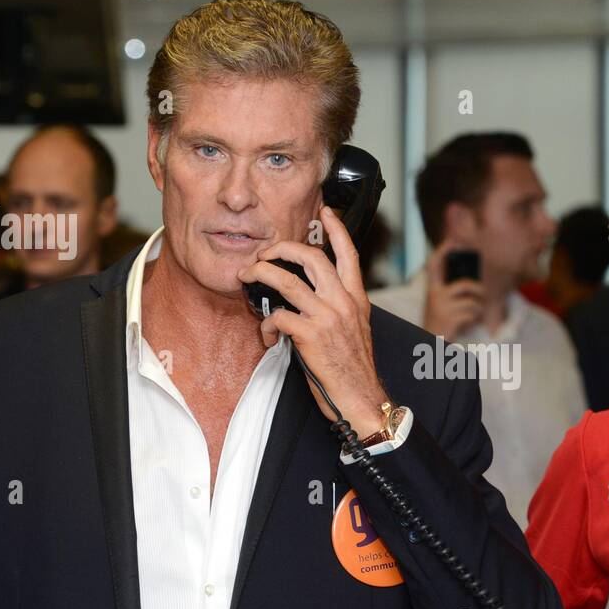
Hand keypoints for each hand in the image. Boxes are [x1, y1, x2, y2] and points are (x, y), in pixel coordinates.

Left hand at [241, 205, 389, 437]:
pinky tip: (266, 335)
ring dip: (260, 274)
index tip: (325, 211)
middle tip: (264, 253)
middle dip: (281, 248)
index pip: (348, 254)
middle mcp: (343, 302)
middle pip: (311, 257)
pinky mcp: (310, 336)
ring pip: (286, 280)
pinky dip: (265, 324)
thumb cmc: (354, 369)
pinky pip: (277, 316)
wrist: (361, 398)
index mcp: (357, 299)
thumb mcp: (356, 329)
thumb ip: (340, 307)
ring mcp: (327, 317)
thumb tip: (313, 296)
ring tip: (247, 276)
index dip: (336, 229)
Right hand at [423, 243, 483, 340]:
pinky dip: (474, 318)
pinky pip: (472, 313)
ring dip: (477, 308)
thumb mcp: (437, 303)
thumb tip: (470, 281)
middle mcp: (434, 295)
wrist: (430, 341)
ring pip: (472, 301)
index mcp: (431, 289)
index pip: (433, 264)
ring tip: (474, 313)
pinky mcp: (450, 318)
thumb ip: (447, 291)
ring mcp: (442, 307)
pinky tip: (469, 322)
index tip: (452, 240)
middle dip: (478, 289)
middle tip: (482, 293)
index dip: (442, 250)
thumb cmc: (438, 321)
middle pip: (465, 284)